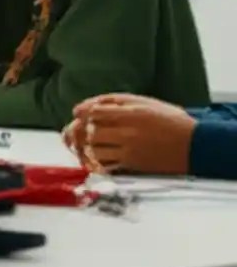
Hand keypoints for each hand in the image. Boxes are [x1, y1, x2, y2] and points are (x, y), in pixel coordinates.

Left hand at [67, 93, 196, 174]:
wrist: (195, 145)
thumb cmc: (169, 120)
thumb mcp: (145, 102)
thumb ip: (114, 102)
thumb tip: (84, 106)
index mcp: (131, 112)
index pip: (93, 112)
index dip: (81, 113)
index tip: (77, 114)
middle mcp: (128, 131)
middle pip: (90, 132)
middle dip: (76, 132)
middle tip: (72, 132)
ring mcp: (130, 150)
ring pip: (94, 149)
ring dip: (82, 147)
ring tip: (79, 145)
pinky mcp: (133, 165)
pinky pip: (104, 164)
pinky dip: (93, 161)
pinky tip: (91, 158)